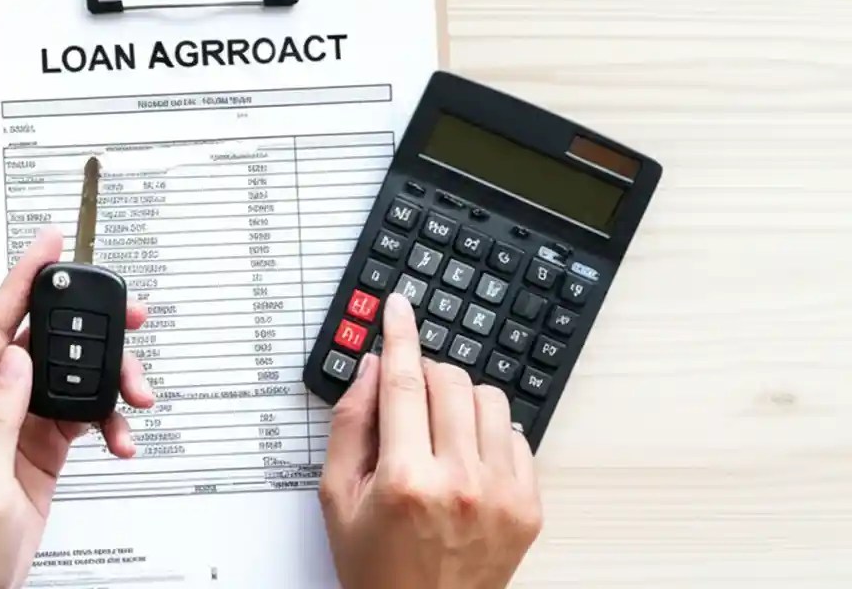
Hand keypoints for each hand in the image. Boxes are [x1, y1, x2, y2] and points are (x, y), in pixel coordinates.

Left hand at [0, 227, 153, 588]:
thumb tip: (18, 357)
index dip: (23, 279)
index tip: (49, 244)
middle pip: (42, 344)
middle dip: (90, 327)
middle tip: (131, 317)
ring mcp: (13, 426)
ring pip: (68, 377)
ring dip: (106, 380)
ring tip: (137, 395)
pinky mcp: (36, 446)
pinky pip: (79, 415)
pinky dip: (105, 420)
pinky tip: (119, 437)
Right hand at [319, 293, 542, 588]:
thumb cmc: (377, 568)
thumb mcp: (338, 499)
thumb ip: (350, 427)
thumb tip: (370, 369)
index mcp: (405, 480)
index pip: (401, 382)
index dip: (398, 335)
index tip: (399, 306)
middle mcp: (460, 482)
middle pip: (448, 380)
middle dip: (423, 372)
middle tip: (406, 393)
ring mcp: (501, 494)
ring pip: (487, 399)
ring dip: (458, 398)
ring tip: (437, 430)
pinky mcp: (529, 505)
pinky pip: (516, 434)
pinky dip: (488, 432)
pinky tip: (465, 457)